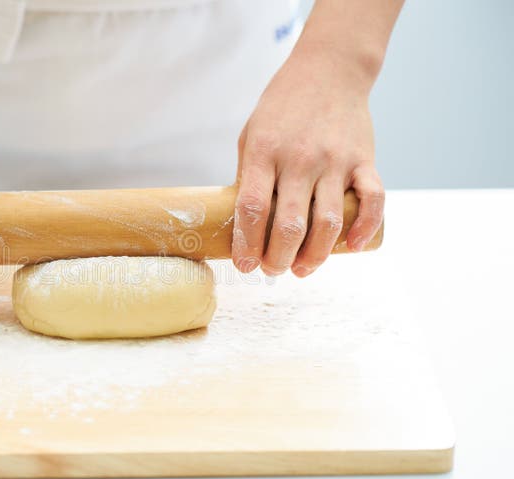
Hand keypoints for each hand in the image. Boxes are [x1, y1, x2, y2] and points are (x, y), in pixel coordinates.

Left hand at [232, 48, 384, 277]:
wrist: (329, 70)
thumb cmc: (283, 108)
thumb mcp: (252, 135)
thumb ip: (251, 177)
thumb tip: (246, 227)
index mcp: (265, 152)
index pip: (253, 208)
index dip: (247, 244)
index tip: (244, 266)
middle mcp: (300, 158)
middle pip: (290, 224)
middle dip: (280, 258)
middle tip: (274, 270)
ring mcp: (335, 160)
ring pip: (328, 222)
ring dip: (315, 256)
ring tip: (302, 269)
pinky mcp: (364, 160)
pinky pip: (372, 200)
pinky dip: (364, 227)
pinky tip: (351, 247)